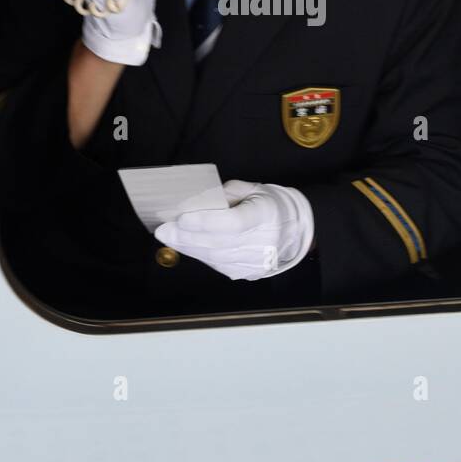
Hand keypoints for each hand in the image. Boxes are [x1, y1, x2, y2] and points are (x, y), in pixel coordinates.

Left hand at [155, 180, 314, 280]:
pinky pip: (219, 265)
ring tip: (169, 237)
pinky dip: (200, 255)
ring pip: (215, 257)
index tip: (182, 218)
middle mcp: (264, 242)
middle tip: (164, 230)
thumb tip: (194, 204)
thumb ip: (224, 195)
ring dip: (189, 247)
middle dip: (187, 236)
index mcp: (267, 215)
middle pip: (219, 242)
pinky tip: (187, 246)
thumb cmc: (270, 204)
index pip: (233, 222)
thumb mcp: (251, 189)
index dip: (205, 222)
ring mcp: (257, 261)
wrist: (297, 230)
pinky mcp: (250, 272)